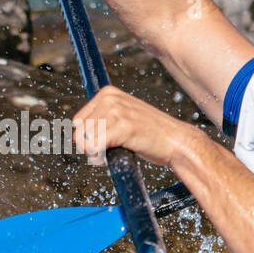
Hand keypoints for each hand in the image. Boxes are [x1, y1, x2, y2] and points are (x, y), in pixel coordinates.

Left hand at [70, 86, 201, 169]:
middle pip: (79, 131)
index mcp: (108, 93)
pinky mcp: (123, 126)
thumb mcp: (125, 117)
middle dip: (89, 147)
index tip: (102, 145)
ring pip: (85, 140)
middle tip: (107, 153)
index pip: (78, 121)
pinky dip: (99, 158)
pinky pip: (95, 147)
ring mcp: (117, 111)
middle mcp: (110, 99)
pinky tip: (109, 159)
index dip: (86, 138)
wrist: (177, 142)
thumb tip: (76, 137)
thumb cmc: (152, 135)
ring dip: (94, 154)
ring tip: (111, 155)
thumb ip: (103, 120)